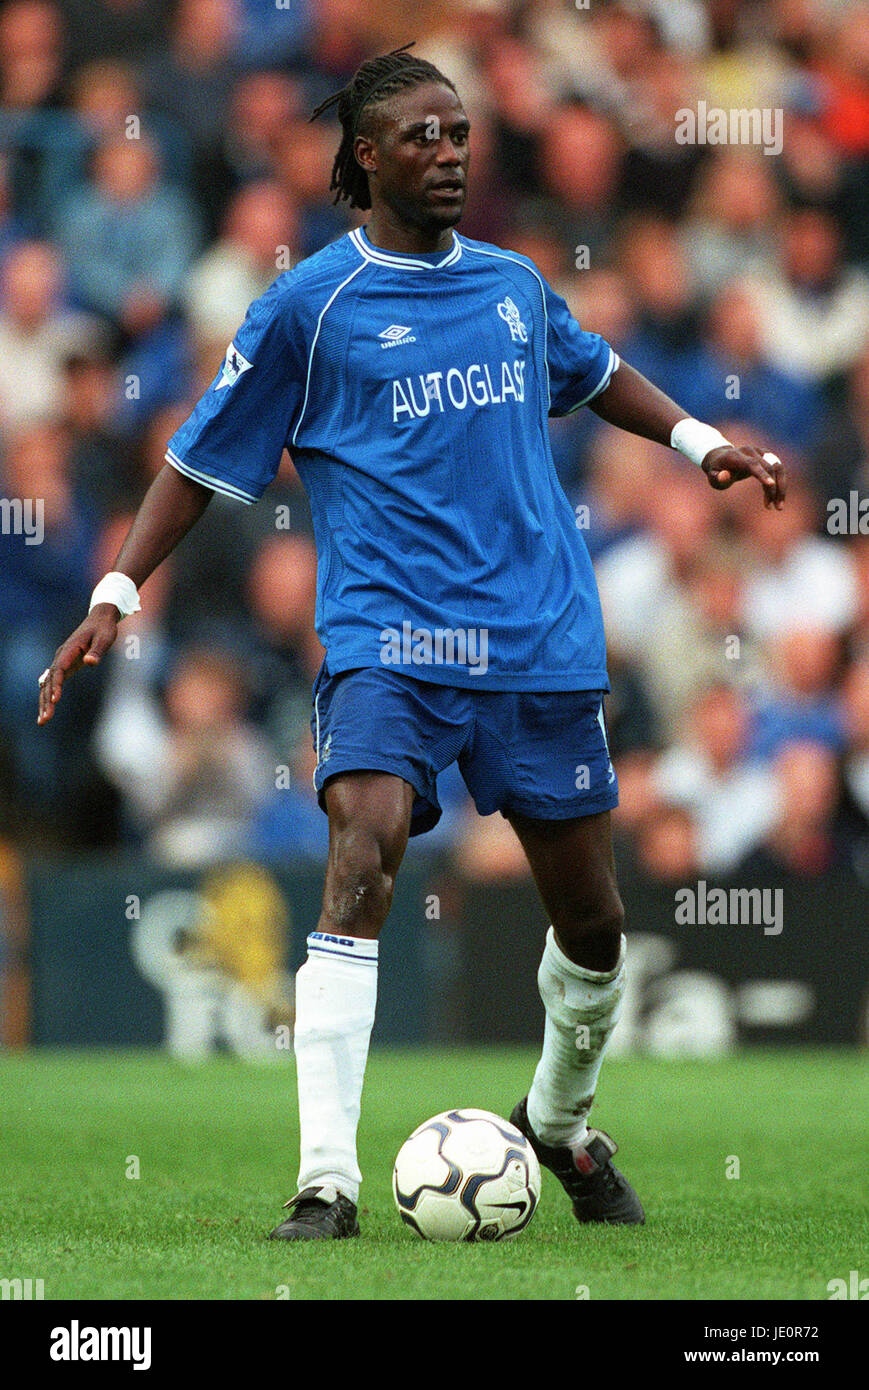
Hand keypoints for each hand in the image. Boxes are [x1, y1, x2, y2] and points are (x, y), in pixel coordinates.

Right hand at [37, 604, 118, 725]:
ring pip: (48, 684)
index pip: (59, 669)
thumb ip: (97, 651)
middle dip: (46, 700)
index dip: (56, 685)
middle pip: (49, 680)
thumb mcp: (105, 638)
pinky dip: (49, 696)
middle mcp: (61, 656)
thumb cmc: (104, 629)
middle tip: (46, 719)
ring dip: (45, 702)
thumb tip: (89, 662)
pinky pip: (54, 683)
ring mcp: (61, 661)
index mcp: (69, 649)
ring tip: (43, 721)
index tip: (56, 699)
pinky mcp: (65, 665)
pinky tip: (47, 711)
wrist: (100, 619)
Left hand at [702, 445, 785, 509]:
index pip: (752, 464)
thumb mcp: (712, 476)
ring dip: (781, 487)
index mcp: (736, 456)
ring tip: (778, 506)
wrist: (721, 457)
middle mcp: (750, 451)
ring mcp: (760, 452)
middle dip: (774, 488)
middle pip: (769, 467)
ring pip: (778, 467)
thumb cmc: (716, 470)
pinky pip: (778, 469)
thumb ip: (717, 477)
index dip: (762, 473)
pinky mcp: (767, 455)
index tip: (771, 485)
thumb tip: (724, 476)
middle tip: (776, 508)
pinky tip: (775, 499)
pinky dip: (780, 484)